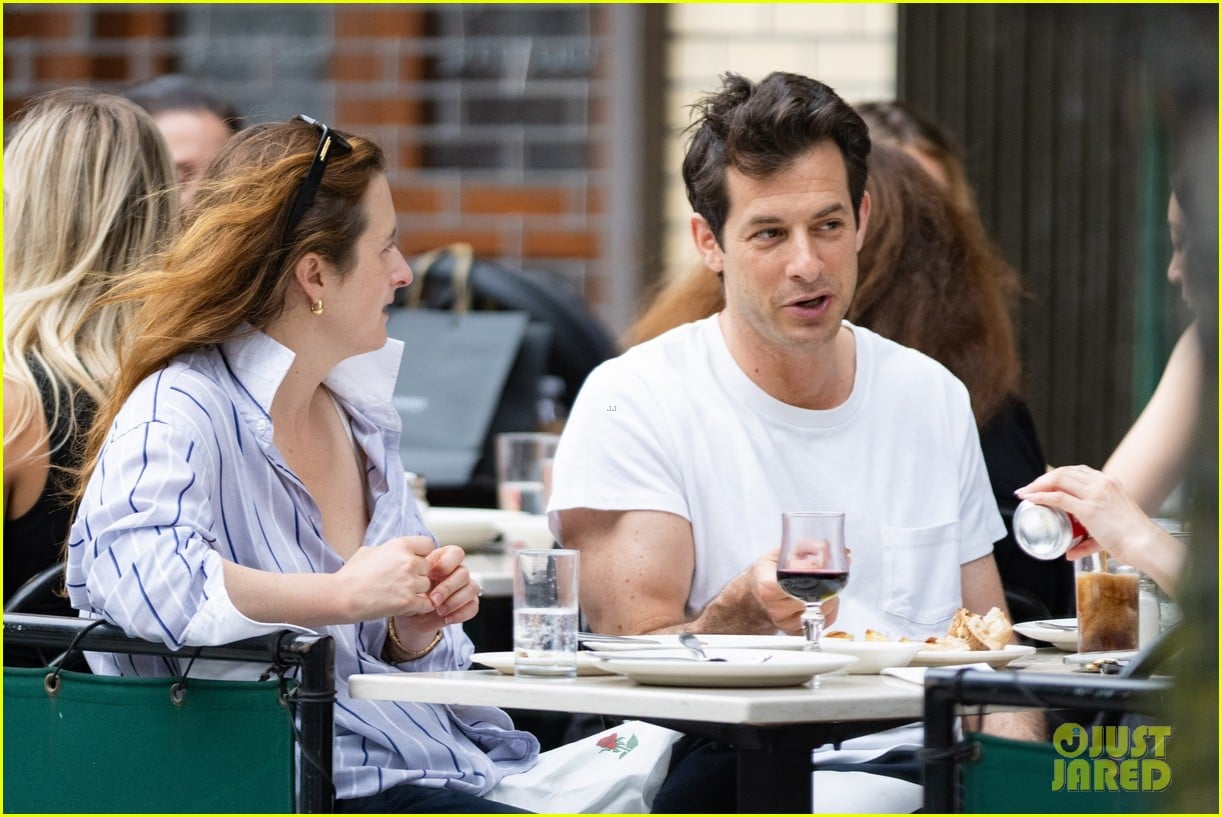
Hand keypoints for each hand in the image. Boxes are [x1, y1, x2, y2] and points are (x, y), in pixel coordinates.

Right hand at [335, 536, 434, 622]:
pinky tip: (408, 607)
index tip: (415, 562)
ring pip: (427, 586)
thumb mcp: (368, 551)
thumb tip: (394, 552)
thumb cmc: (351, 575)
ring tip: (401, 595)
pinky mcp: (408, 601)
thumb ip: (388, 550)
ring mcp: (410, 581)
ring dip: (418, 591)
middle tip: (403, 583)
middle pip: (427, 568)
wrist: (342, 596)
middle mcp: (408, 561)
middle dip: (418, 575)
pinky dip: (420, 607)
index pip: (428, 544)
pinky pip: (426, 604)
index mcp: (399, 545)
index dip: (422, 554)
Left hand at [393, 545, 481, 641]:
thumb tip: (420, 576)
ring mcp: (464, 588)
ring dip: (455, 601)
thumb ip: (417, 578)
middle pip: (463, 573)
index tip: (430, 575)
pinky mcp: (468, 604)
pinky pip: (473, 606)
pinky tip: (446, 618)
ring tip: (439, 610)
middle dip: (447, 588)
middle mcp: (456, 573)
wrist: (411, 619)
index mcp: (442, 562)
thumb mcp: (408, 585)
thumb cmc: (410, 597)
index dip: (446, 563)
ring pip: (472, 588)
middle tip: (433, 599)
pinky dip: (460, 613)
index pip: (456, 553)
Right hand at [750, 548, 839, 634]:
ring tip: (817, 585)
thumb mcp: (777, 554)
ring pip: (825, 609)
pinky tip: (817, 598)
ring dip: (830, 595)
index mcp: (768, 587)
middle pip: (817, 595)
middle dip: (827, 581)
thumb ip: (803, 548)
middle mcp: (777, 609)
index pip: (801, 581)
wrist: (753, 597)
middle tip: (824, 571)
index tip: (826, 560)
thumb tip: (828, 549)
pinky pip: (825, 620)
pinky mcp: (797, 631)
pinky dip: (829, 608)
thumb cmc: (764, 575)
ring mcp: (787, 623)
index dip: (817, 571)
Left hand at [1015, 465, 1185, 594]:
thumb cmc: (1132, 539)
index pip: (1077, 470)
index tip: (1044, 483)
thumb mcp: (1110, 529)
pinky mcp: (1089, 508)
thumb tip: (1070, 553)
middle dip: (1042, 479)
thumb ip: (1088, 541)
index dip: (1057, 474)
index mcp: (1109, 483)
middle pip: (1064, 472)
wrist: (1145, 544)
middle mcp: (1102, 484)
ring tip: (1025, 493)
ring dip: (1037, 485)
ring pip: (1058, 480)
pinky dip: (1040, 497)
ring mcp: (1095, 494)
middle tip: (1029, 489)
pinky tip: (1030, 499)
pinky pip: (1058, 497)